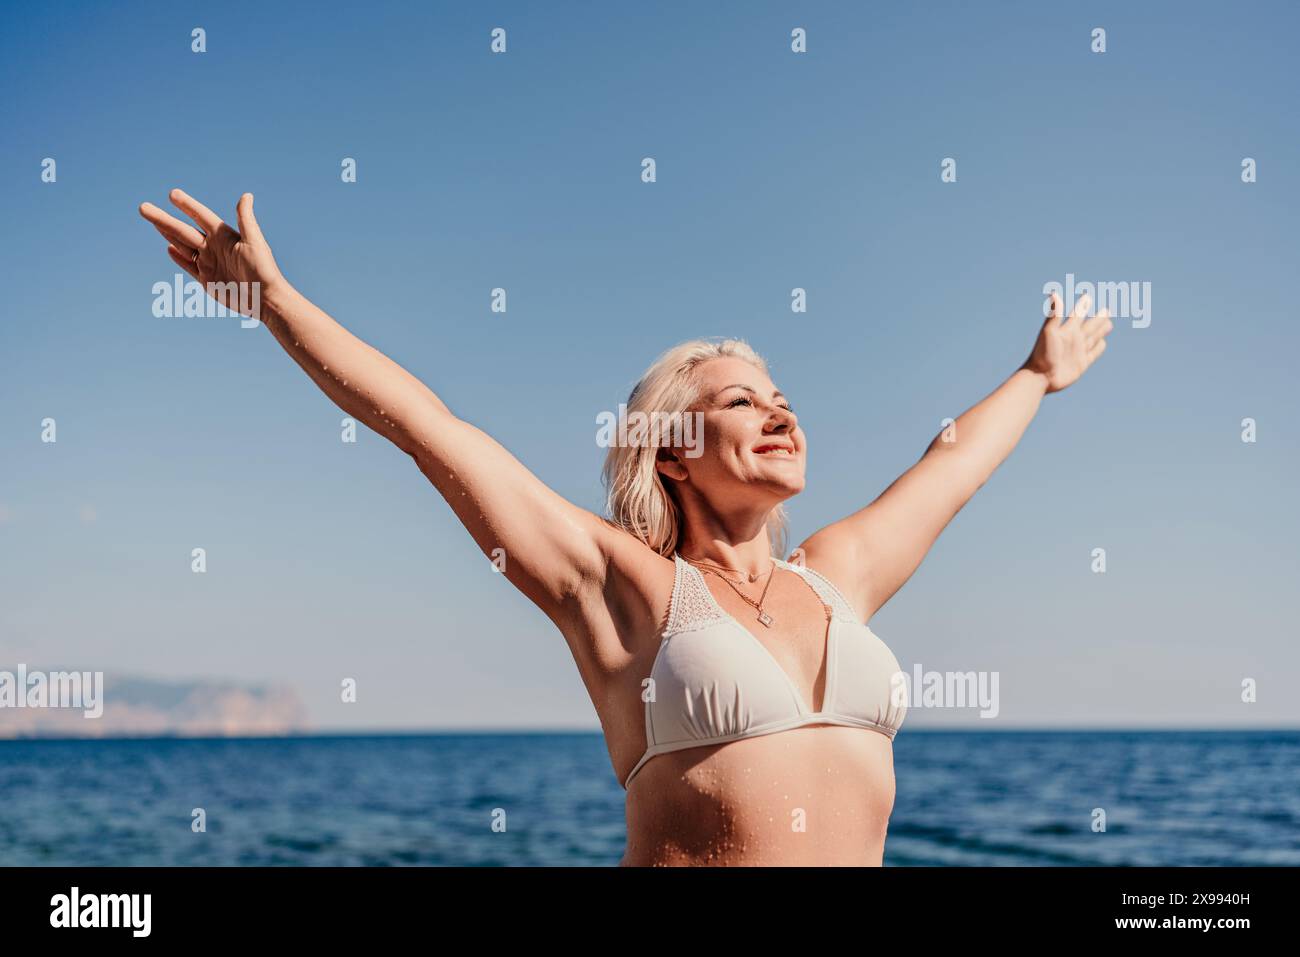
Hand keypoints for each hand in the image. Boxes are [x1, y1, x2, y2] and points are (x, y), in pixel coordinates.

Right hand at [138, 189, 286, 316]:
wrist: (264, 299)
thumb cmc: (263, 269)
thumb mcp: (254, 241)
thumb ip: (245, 219)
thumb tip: (246, 195)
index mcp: (224, 235)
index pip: (200, 216)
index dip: (186, 205)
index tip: (171, 194)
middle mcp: (214, 247)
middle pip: (183, 230)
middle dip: (163, 219)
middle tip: (143, 207)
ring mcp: (209, 263)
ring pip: (182, 245)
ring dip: (166, 233)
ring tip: (151, 220)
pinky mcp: (207, 280)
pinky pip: (188, 266)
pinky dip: (178, 257)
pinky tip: (169, 247)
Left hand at [1022, 291, 1112, 393]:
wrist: (1040, 377)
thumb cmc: (1042, 354)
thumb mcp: (1049, 332)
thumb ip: (1054, 314)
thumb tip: (1054, 293)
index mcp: (1067, 330)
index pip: (1078, 314)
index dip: (1083, 305)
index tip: (1088, 296)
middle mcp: (1073, 339)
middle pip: (1089, 326)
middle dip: (1098, 318)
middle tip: (1107, 310)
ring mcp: (1078, 351)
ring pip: (1093, 337)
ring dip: (1101, 330)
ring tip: (1108, 323)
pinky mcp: (1081, 363)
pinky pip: (1093, 353)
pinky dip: (1099, 347)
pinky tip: (1102, 343)